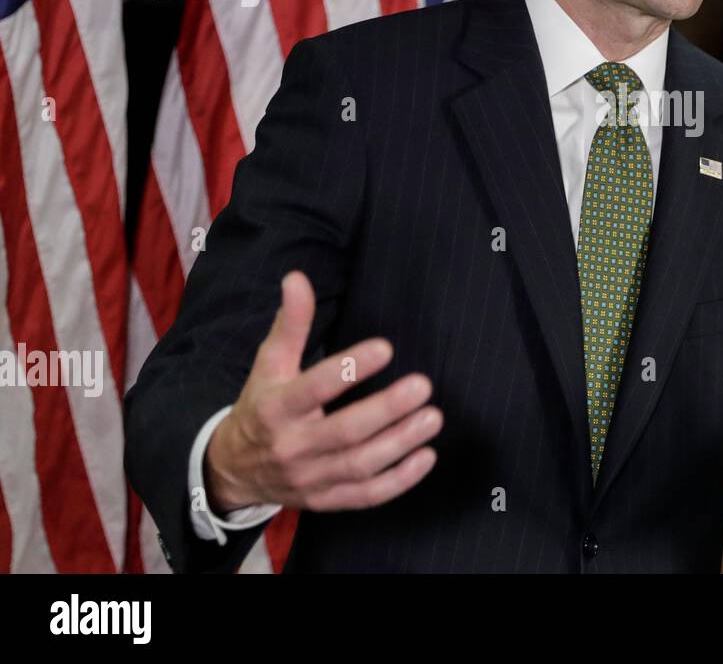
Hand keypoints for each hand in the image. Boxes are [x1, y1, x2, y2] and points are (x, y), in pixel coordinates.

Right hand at [203, 271, 441, 514]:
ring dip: (400, 444)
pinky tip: (426, 457)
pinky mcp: (325, 501)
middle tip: (423, 385)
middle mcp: (292, 447)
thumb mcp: (269, 364)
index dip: (349, 370)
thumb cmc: (261, 406)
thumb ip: (289, 323)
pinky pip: (365, 497)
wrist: (233, 469)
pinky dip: (398, 482)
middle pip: (344, 432)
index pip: (313, 388)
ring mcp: (310, 478)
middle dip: (386, 410)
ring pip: (359, 466)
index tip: (386, 348)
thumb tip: (297, 278)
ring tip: (433, 417)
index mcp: (275, 408)